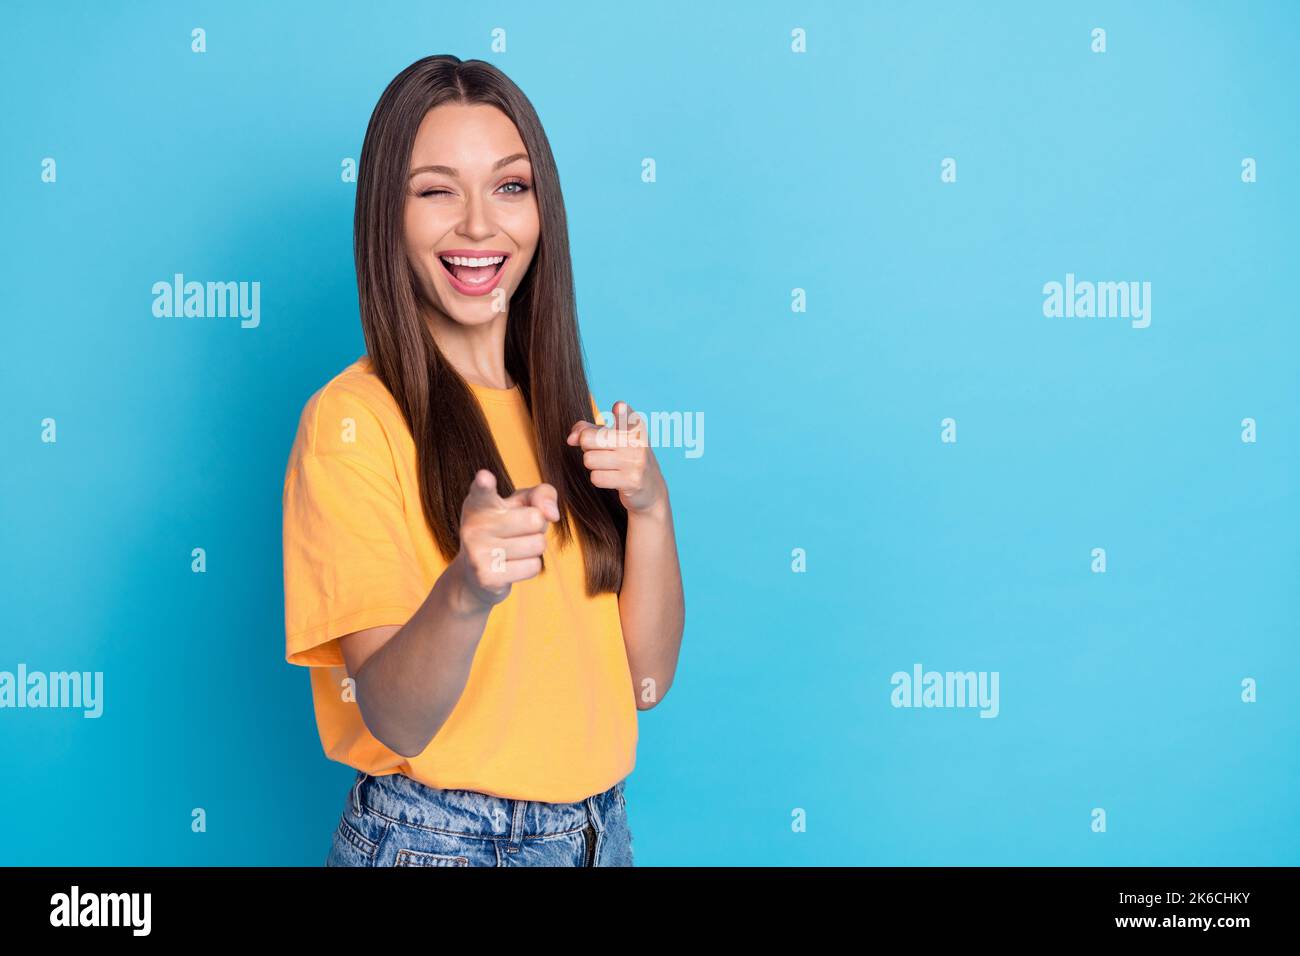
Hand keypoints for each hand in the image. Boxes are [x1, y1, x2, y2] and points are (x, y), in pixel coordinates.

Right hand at [453, 469, 559, 610]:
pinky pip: (533, 567)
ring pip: (537, 545)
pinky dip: (529, 567)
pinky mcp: (487, 577)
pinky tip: (510, 566)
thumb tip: (552, 514)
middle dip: (537, 527)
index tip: (484, 478)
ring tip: (513, 549)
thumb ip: (541, 494)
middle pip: (535, 520)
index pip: (482, 491)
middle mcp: (473, 526)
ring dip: (534, 548)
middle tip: (518, 532)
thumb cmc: (505, 530)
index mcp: (479, 503)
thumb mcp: (522, 504)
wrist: (476, 575)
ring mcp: (477, 553)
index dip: (484, 484)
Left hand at [567, 400, 666, 515]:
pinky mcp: (632, 481)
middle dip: (587, 447)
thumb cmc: (625, 456)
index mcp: (636, 425)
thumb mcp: (610, 437)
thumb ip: (586, 430)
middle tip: (602, 452)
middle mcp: (638, 441)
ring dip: (593, 465)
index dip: (620, 411)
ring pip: (589, 460)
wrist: (651, 487)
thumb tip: (570, 439)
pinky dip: (599, 479)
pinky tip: (612, 478)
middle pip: (587, 438)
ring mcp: (636, 462)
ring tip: (609, 465)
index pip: (623, 413)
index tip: (618, 407)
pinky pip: (596, 478)